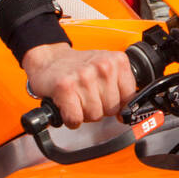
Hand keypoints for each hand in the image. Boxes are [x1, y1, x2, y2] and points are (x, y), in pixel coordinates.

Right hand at [22, 42, 136, 128]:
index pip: (129, 97)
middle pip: (111, 109)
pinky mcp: (66, 87)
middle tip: (87, 97)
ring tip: (77, 99)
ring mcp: (84, 76)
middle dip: (99, 108)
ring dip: (83, 113)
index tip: (107, 100)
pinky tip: (68, 106)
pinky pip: (75, 118)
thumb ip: (120, 86)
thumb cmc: (77, 67)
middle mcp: (102, 66)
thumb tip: (126, 114)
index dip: (118, 104)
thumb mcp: (105, 68)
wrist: (48, 59)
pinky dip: (70, 119)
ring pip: (94, 115)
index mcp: (116, 61)